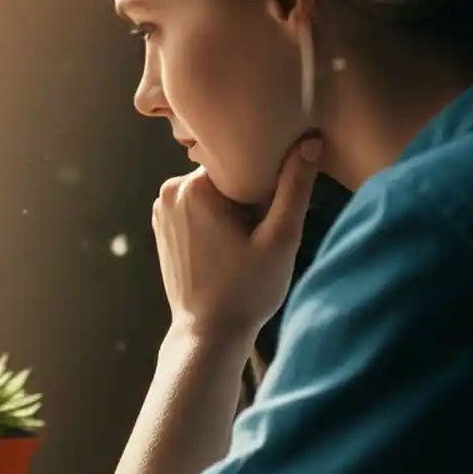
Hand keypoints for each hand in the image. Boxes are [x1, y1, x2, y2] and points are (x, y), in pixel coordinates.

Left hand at [152, 137, 322, 343]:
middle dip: (250, 195)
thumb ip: (295, 188)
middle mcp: (170, 192)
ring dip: (235, 207)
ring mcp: (162, 210)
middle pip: (227, 175)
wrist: (208, 333)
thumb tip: (310, 141)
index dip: (266, 180)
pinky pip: (200, 208)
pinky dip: (218, 219)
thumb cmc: (246, 290)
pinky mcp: (163, 227)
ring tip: (248, 240)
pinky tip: (231, 246)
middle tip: (263, 230)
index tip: (275, 207)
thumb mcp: (280, 238)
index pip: (242, 158)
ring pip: (214, 192)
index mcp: (193, 186)